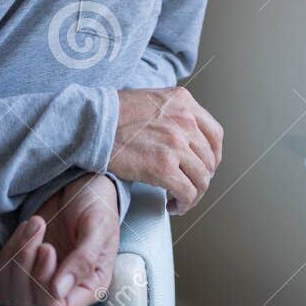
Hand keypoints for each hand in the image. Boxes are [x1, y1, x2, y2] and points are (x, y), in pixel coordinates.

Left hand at [0, 173, 118, 305]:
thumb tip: (59, 291)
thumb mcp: (98, 227)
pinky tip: (26, 229)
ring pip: (10, 293)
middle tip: (40, 229)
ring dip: (16, 256)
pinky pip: (2, 275)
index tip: (49, 249)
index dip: (44, 288)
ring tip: (35, 224)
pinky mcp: (24, 267)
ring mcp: (41, 280)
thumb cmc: (97, 206)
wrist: (82, 186)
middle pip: (29, 303)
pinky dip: (8, 251)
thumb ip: (83, 260)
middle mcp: (63, 291)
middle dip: (27, 265)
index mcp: (88, 287)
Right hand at [107, 85, 222, 213]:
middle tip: (188, 188)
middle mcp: (185, 121)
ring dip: (194, 195)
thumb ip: (173, 113)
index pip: (215, 134)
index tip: (205, 168)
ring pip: (202, 179)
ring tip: (180, 200)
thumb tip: (186, 137)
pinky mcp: (163, 167)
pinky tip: (173, 206)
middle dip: (202, 178)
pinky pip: (187, 192)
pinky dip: (184, 204)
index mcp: (184, 102)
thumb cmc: (112, 114)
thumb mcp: (152, 100)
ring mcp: (176, 144)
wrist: (90, 124)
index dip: (213, 156)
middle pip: (209, 160)